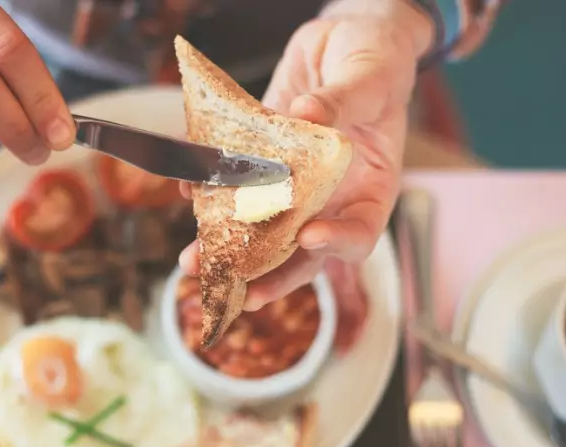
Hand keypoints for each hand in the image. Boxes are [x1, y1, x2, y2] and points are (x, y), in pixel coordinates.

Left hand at [180, 0, 433, 308]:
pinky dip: (212, 192)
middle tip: (233, 288)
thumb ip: (343, 100)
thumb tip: (307, 115)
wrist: (344, 38)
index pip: (359, 232)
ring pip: (262, 228)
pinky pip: (238, 185)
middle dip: (266, 273)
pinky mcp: (264, 161)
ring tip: (193, 261)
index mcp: (371, 186)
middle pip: (302, 250)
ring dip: (227, 247)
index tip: (309, 237)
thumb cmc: (376, 59)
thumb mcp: (370, 76)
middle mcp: (331, 196)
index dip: (336, 242)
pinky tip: (189, 192)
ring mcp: (294, 183)